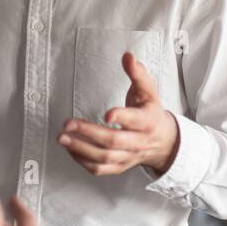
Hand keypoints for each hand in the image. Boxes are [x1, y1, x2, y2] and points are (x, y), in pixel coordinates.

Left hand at [58, 51, 178, 176]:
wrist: (163, 141)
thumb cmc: (151, 113)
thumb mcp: (149, 91)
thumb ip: (137, 74)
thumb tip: (128, 57)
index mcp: (147, 121)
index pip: (135, 121)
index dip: (122, 117)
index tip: (107, 114)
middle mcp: (138, 141)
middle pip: (113, 141)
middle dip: (89, 133)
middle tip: (68, 124)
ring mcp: (128, 156)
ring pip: (104, 157)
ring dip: (81, 149)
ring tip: (63, 138)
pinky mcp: (119, 166)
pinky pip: (100, 169)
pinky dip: (83, 161)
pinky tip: (70, 149)